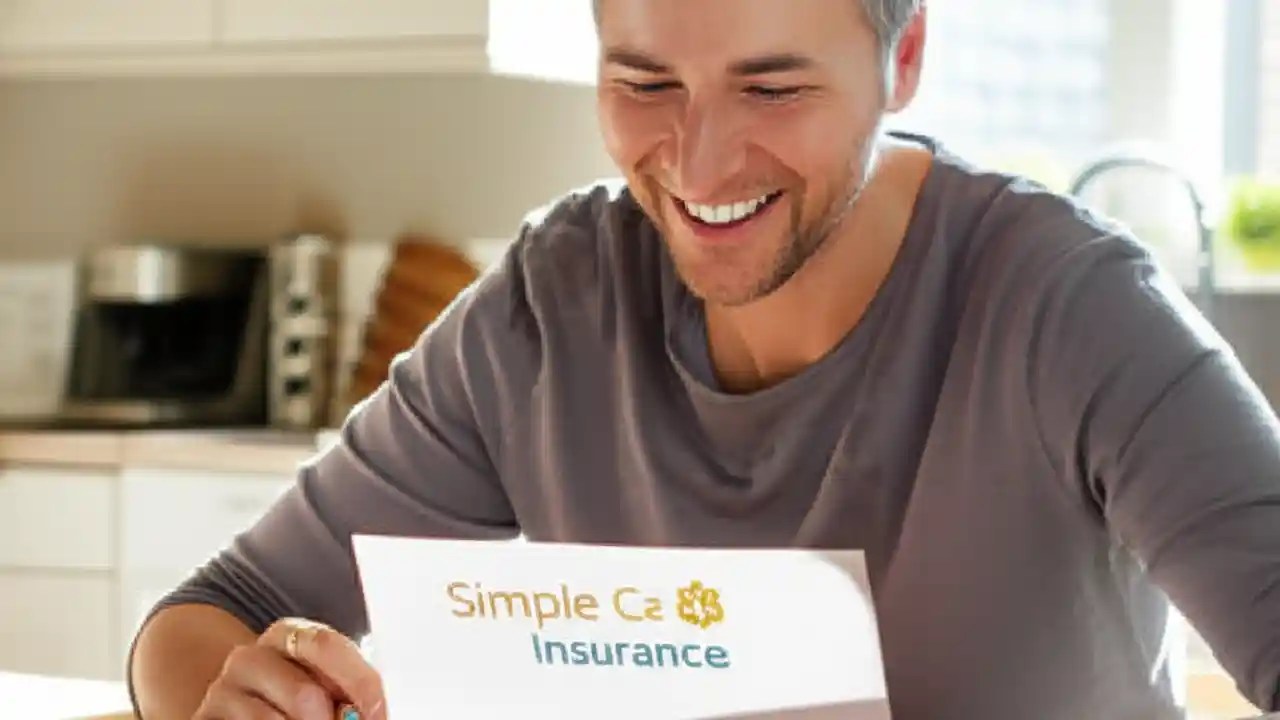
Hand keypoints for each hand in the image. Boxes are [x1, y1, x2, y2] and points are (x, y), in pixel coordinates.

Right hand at [193, 617, 386, 719]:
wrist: (237, 704)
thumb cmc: (295, 693)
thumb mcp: (324, 679)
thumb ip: (348, 687)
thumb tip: (374, 711)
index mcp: (288, 635)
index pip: (326, 646)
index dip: (361, 683)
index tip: (380, 711)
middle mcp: (249, 657)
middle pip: (306, 696)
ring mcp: (221, 691)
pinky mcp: (203, 719)